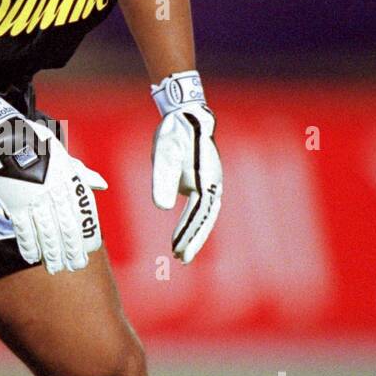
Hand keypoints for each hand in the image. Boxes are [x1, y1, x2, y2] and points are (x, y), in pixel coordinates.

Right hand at [0, 94, 106, 273]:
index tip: (89, 251)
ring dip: (51, 253)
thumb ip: (83, 174)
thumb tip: (102, 184)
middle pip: (65, 229)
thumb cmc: (38, 146)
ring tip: (56, 267)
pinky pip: (23, 229)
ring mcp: (34, 199)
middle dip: (71, 251)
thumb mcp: (64, 156)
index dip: (86, 237)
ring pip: (45, 233)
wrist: (9, 137)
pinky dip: (28, 245)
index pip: (81, 216)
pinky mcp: (15, 202)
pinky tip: (32, 257)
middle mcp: (54, 193)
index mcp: (68, 182)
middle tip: (75, 266)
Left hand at [150, 72, 221, 263]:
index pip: (197, 214)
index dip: (188, 234)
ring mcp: (210, 184)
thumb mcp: (164, 154)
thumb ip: (162, 179)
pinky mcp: (203, 182)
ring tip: (181, 253)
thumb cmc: (174, 134)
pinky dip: (193, 222)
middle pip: (204, 219)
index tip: (178, 251)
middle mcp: (212, 185)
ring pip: (203, 215)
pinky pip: (200, 208)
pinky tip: (184, 234)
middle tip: (181, 259)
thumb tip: (162, 207)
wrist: (186, 115)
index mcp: (206, 180)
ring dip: (193, 234)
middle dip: (193, 240)